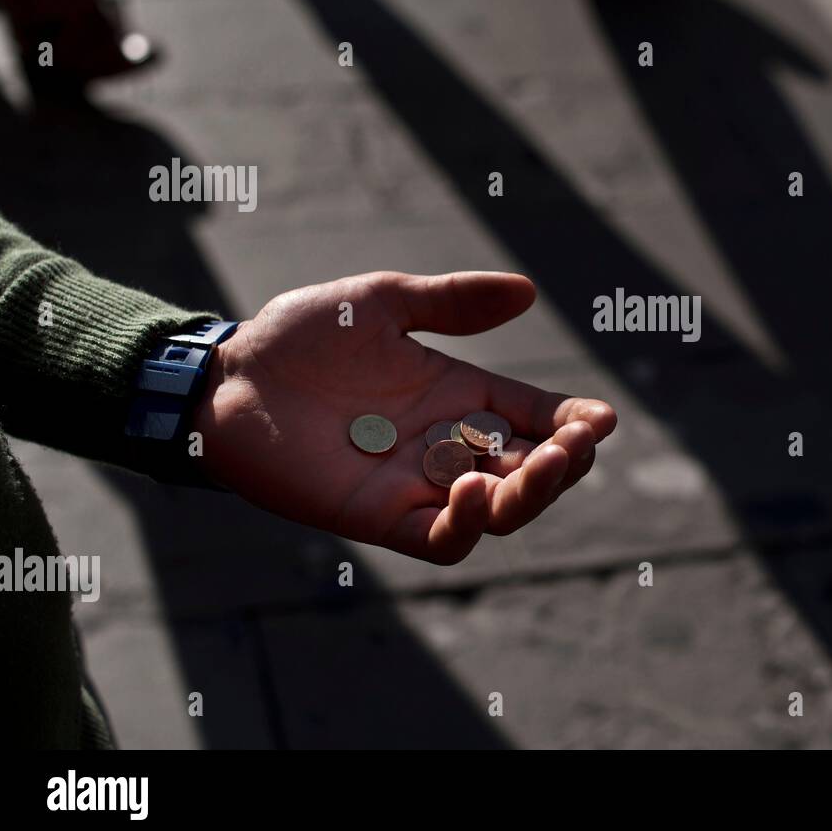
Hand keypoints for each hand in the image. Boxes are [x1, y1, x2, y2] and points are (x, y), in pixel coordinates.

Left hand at [191, 271, 615, 563]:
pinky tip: (475, 490)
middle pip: (530, 472)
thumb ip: (453, 302)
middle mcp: (448, 446)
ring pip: (497, 511)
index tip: (603, 418)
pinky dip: (466, 526)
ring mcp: (416, 485)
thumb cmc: (302, 336)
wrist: (228, 375)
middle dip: (565, 463)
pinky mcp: (377, 516)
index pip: (535, 418)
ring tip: (545, 465)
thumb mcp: (385, 302)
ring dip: (532, 494)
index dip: (575, 423)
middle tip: (578, 444)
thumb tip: (528, 292)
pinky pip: (436, 539)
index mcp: (460, 397)